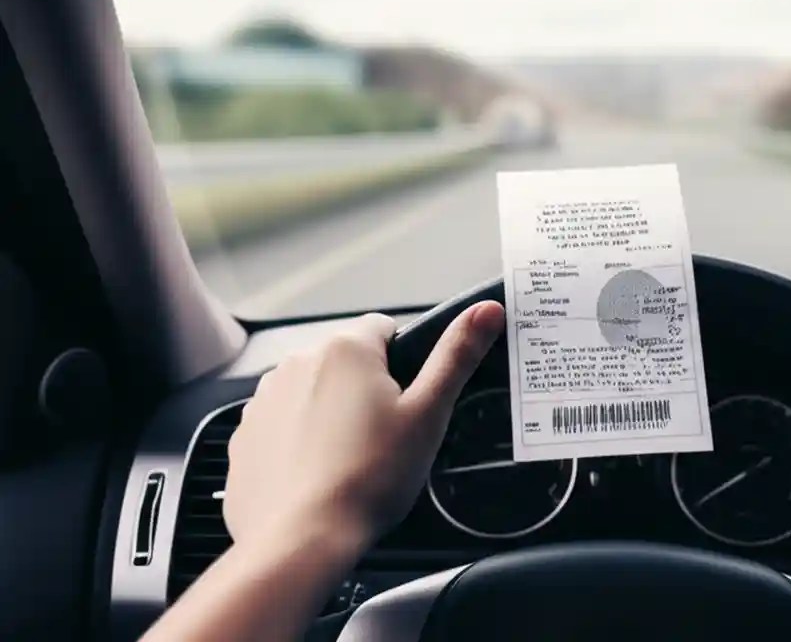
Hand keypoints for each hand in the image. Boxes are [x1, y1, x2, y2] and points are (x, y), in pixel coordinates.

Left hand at [224, 301, 504, 552]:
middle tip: (386, 437)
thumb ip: (457, 356)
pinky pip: (283, 423)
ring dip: (332, 411)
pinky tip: (318, 473)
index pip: (385, 329)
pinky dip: (300, 440)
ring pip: (314, 391)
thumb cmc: (370, 476)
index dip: (405, 364)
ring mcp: (264, 397)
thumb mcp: (428, 414)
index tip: (409, 403)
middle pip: (348, 361)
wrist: (300, 539)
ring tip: (351, 459)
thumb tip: (487, 310)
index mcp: (346, 347)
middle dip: (368, 389)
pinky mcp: (245, 434)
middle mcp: (297, 360)